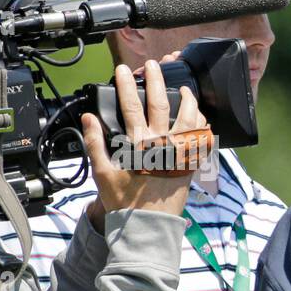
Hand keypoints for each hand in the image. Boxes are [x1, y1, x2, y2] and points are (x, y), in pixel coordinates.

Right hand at [84, 56, 208, 219]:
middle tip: (156, 65)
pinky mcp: (191, 165)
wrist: (147, 225)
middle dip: (158, 80)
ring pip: (189, 119)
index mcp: (139, 145)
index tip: (124, 69)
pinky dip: (202, 125)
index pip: (131, 106)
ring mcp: (179, 154)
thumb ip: (94, 143)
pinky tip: (200, 117)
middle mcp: (162, 146)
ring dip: (188, 100)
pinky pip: (201, 140)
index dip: (126, 84)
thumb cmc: (124, 201)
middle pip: (162, 104)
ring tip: (184, 88)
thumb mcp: (102, 172)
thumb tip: (88, 118)